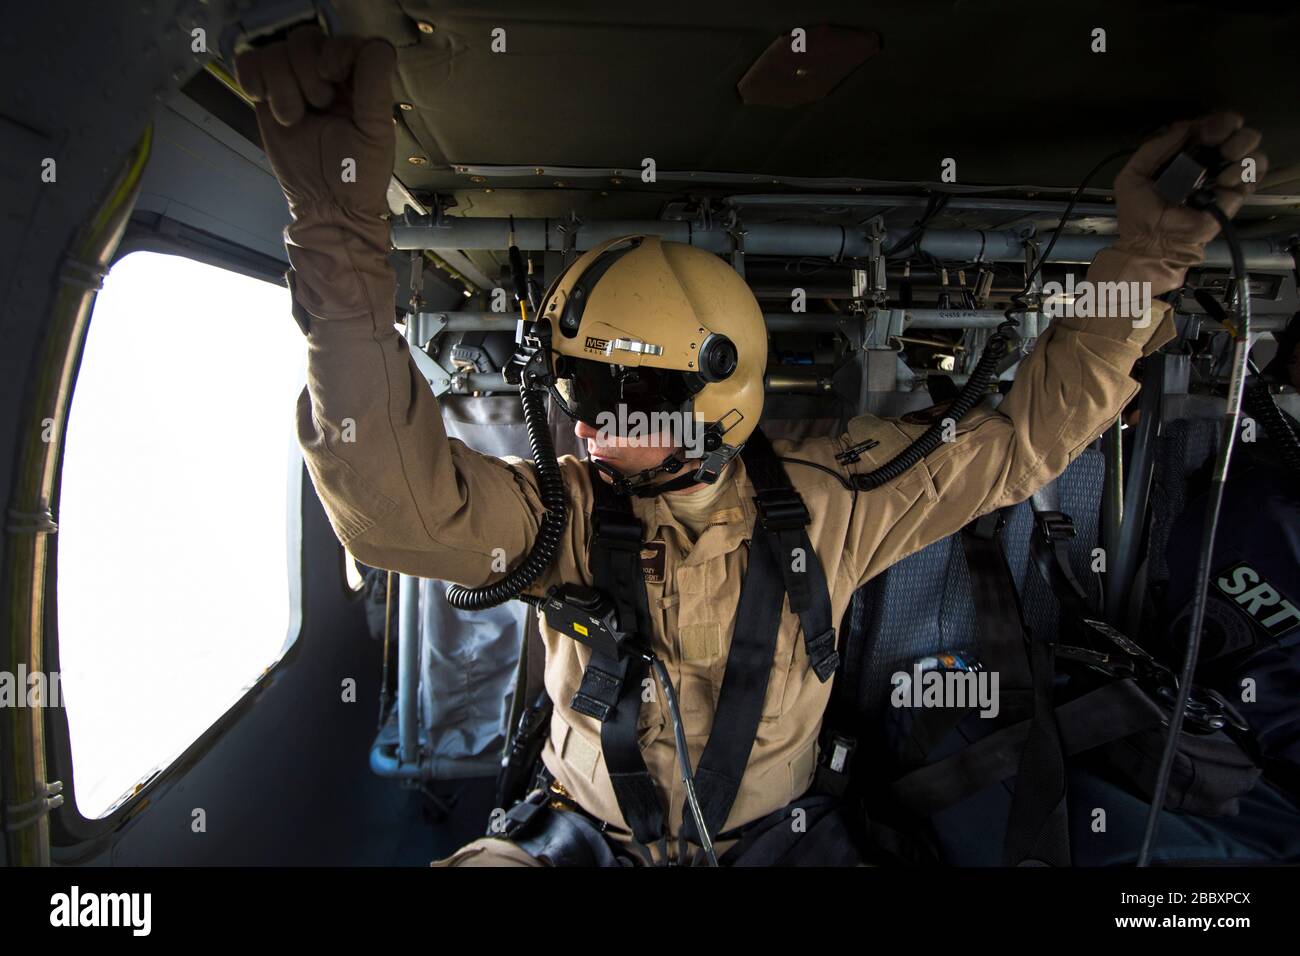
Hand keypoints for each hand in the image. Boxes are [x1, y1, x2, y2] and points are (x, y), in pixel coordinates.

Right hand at [235, 26, 395, 246]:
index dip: (336, 52)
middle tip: (317, 108)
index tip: (333, 78)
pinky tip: (262, 101)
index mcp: (358, 82)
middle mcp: (326, 78)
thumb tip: (373, 46)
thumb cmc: (358, 175)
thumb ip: (375, 85)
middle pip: (306, 39)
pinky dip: (252, 76)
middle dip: (307, 73)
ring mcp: (294, 86)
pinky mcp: (267, 98)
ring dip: (281, 85)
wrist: (327, 208)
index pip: (346, 40)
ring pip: (276, 51)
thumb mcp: (375, 132)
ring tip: (293, 119)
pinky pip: (250, 63)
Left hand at [1112, 111, 1265, 267]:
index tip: (1203, 129)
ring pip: (1250, 148)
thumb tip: (1184, 126)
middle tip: (1216, 138)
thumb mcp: (1133, 174)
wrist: (1150, 244)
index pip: (1205, 127)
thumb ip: (1155, 147)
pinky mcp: (1233, 196)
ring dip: (1241, 144)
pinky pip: (1253, 174)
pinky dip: (1243, 170)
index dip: (1209, 121)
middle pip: (1233, 131)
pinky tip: (1224, 179)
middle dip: (1228, 126)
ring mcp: (1222, 179)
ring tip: (1225, 156)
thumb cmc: (1138, 214)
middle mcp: (1206, 164)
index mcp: (1182, 155)